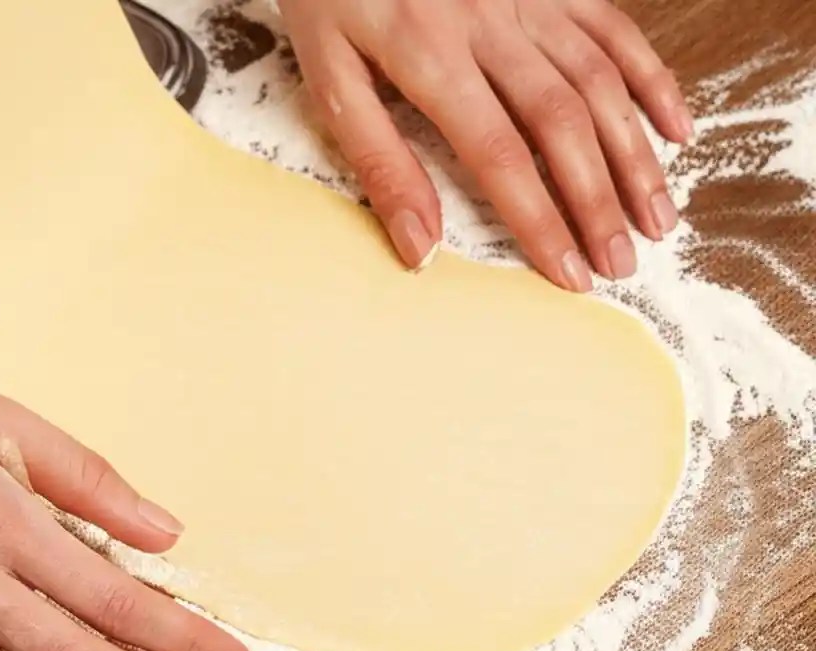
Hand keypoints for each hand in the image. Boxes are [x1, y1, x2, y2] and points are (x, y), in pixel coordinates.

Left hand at [278, 0, 692, 288]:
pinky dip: (649, 77)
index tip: (568, 274)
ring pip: (599, 80)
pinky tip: (674, 129)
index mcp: (429, 55)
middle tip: (621, 263)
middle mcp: (490, 22)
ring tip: (657, 218)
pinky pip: (612, 27)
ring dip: (634, 153)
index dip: (540, 220)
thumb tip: (420, 245)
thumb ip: (378, 158)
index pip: (498, 154)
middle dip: (598, 201)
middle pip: (562, 123)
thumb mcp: (328, 77)